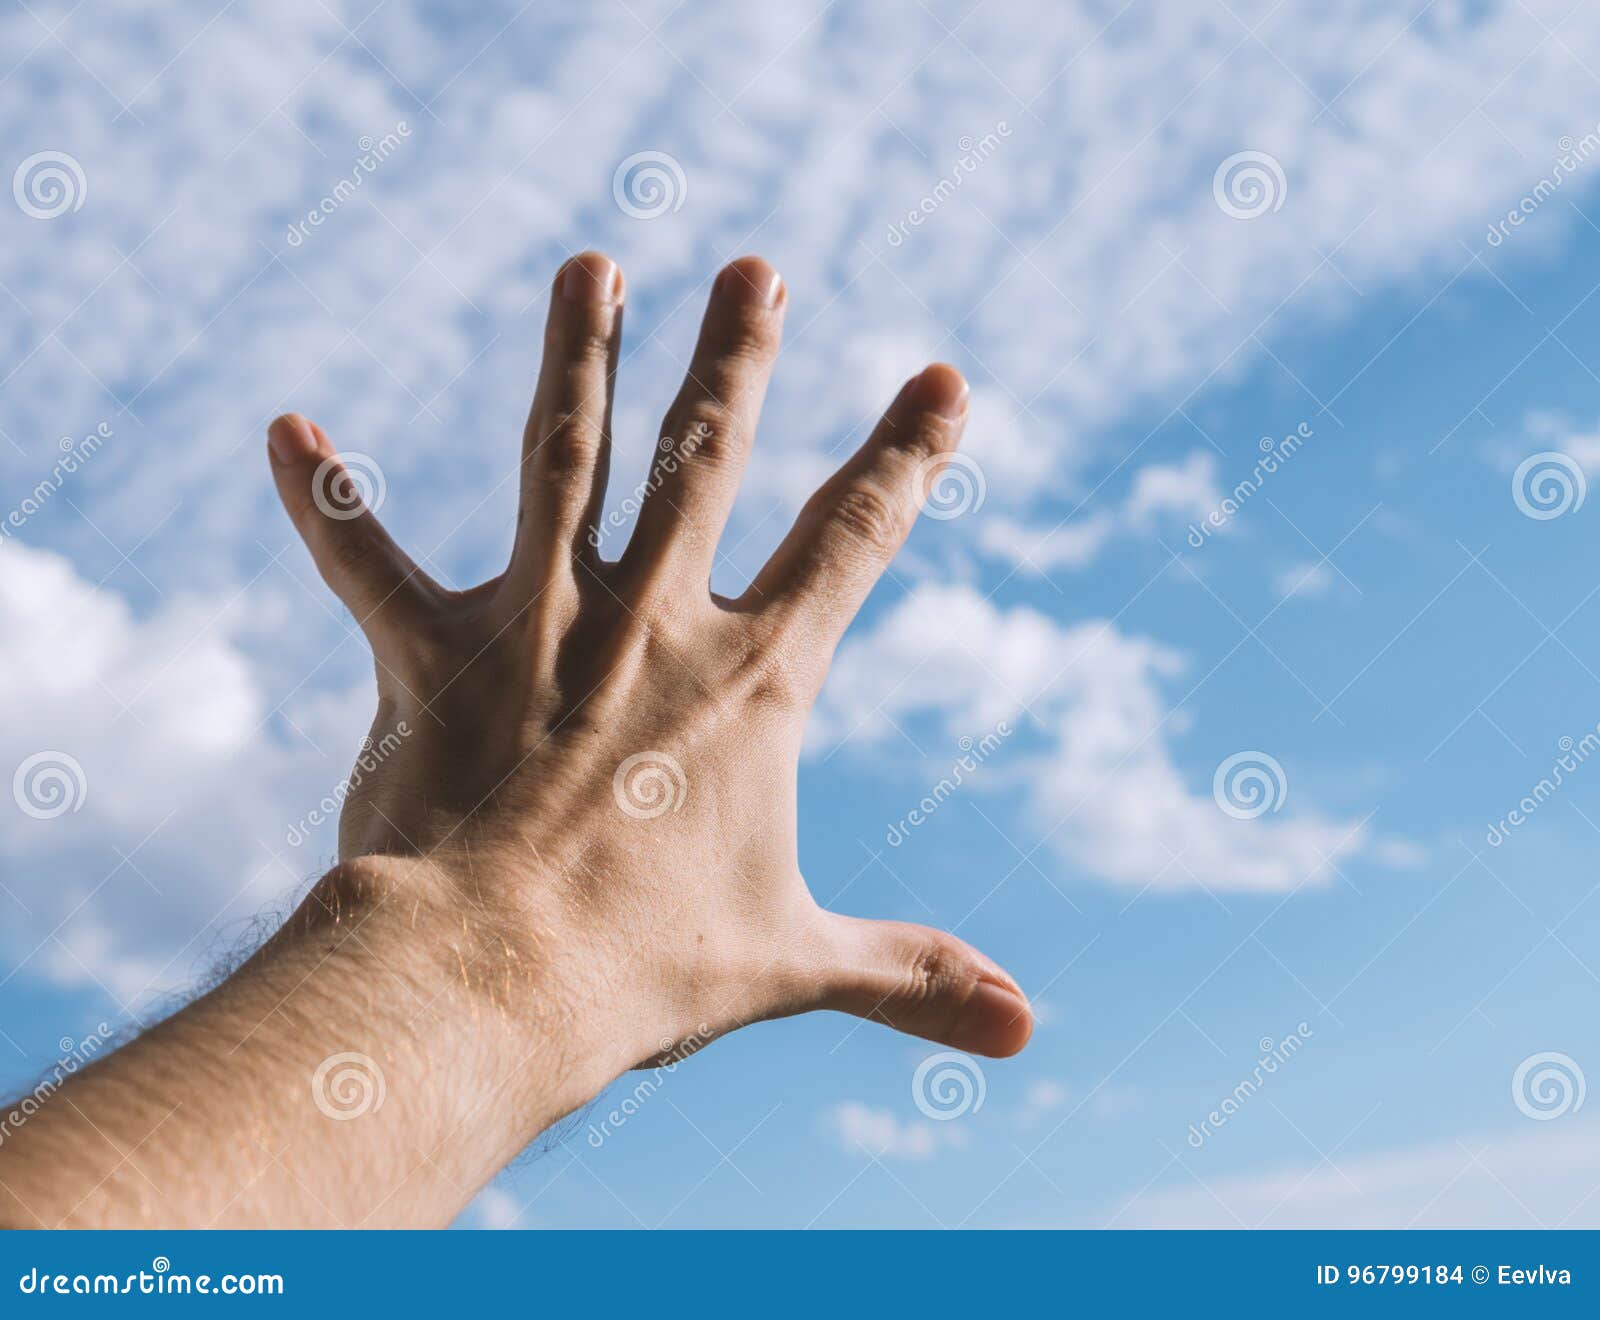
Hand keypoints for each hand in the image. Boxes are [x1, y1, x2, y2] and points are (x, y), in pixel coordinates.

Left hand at [266, 252, 1031, 1068]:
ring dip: (578, 357)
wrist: (492, 987)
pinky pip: (368, 565)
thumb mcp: (795, 964)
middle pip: (707, 459)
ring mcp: (541, 628)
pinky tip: (288, 429)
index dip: (906, 459)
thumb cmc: (646, 974)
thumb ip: (910, 978)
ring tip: (592, 264)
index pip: (851, 541)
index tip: (943, 379)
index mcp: (752, 682)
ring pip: (564, 461)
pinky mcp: (436, 661)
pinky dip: (327, 501)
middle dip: (738, 359)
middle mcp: (652, 626)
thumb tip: (1024, 1030)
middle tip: (757, 265)